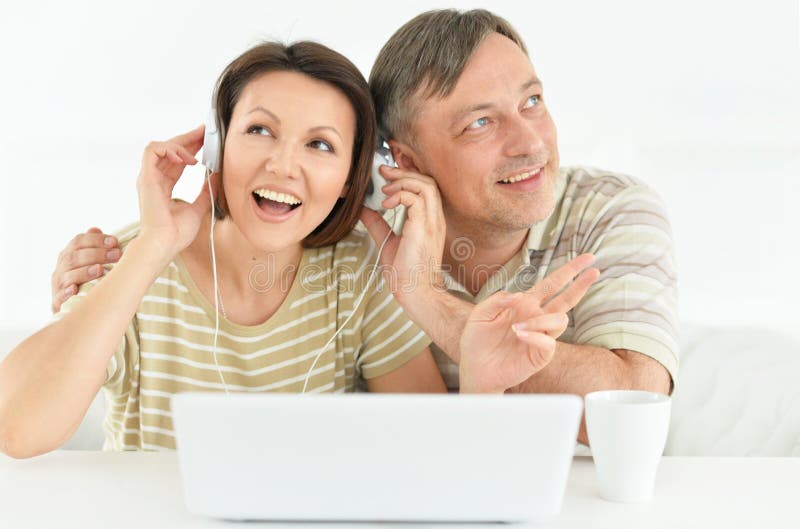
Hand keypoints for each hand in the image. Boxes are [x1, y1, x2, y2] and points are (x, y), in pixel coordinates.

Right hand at [50, 227, 119, 312]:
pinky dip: (66, 293)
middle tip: (117, 255)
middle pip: (74, 256)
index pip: (78, 241)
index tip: (114, 241)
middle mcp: (61, 268)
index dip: (95, 240)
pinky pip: (59, 297)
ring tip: (100, 270)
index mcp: (68, 255)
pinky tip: (74, 290)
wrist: (75, 309)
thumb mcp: (89, 262)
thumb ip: (92, 246)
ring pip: (68, 275)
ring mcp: (58, 285)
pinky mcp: (57, 302)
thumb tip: (96, 229)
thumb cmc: (87, 281)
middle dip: (96, 254)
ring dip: (84, 272)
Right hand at [136, 125, 210, 258]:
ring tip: (196, 154)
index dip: (190, 148)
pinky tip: (186, 159)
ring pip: (159, 147)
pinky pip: (152, 151)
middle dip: (188, 139)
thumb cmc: (176, 233)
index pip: (176, 161)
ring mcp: (148, 178)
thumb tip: (217, 178)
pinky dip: (169, 150)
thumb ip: (206, 192)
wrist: (164, 244)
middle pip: (169, 150)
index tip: (205, 139)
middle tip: (204, 131)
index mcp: (163, 186)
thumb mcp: (198, 208)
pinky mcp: (146, 177)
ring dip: (179, 144)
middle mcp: (154, 179)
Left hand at [359, 165, 445, 295]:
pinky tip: (386, 205)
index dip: (406, 176)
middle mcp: (434, 218)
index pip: (425, 187)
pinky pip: (416, 198)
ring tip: (385, 191)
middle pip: (427, 180)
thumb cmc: (406, 273)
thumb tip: (363, 208)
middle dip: (403, 172)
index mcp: (429, 220)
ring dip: (402, 181)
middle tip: (383, 173)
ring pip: (425, 185)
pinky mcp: (424, 227)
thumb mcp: (387, 241)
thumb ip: (378, 223)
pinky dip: (399, 195)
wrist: (416, 292)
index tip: (385, 174)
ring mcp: (432, 222)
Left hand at [458, 253, 599, 392]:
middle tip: (595, 271)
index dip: (569, 271)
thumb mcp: (479, 314)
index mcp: (525, 304)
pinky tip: (520, 335)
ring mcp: (541, 337)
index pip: (552, 284)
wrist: (474, 370)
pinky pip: (549, 342)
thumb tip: (519, 295)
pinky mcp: (540, 355)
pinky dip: (536, 336)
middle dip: (580, 284)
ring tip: (516, 328)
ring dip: (541, 320)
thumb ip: (496, 300)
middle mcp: (537, 318)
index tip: (588, 258)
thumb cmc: (476, 341)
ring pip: (560, 321)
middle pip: (566, 298)